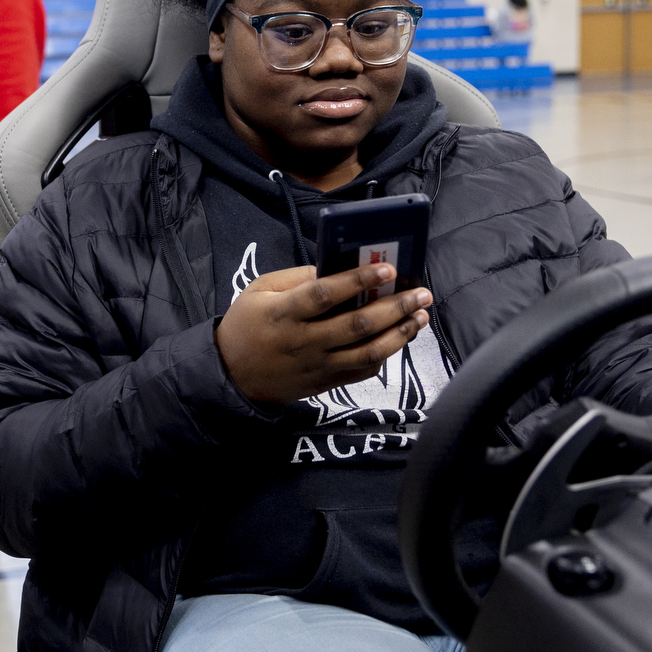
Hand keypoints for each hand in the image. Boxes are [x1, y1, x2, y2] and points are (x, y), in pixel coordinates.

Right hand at [215, 264, 431, 404]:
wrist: (231, 375)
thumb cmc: (246, 324)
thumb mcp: (259, 290)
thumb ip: (296, 279)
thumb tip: (335, 267)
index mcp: (284, 313)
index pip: (325, 295)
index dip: (357, 281)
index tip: (386, 269)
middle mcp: (303, 342)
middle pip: (356, 325)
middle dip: (395, 308)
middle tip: (421, 293)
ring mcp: (316, 366)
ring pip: (366, 352)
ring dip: (400, 334)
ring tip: (420, 316)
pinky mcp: (324, 383)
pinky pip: (361, 371)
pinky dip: (385, 355)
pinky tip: (399, 338)